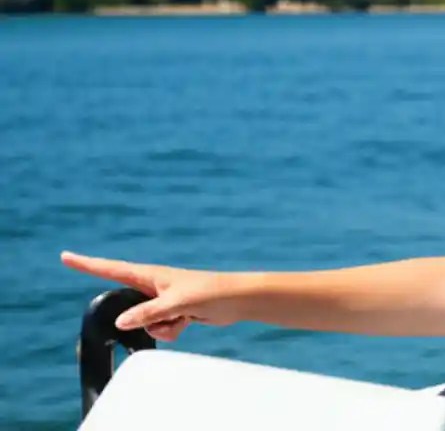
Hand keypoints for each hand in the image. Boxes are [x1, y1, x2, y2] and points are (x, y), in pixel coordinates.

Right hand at [61, 251, 242, 341]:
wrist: (236, 299)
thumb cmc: (208, 292)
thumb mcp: (175, 303)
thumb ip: (148, 313)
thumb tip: (120, 322)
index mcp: (150, 275)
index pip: (111, 268)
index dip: (87, 264)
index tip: (65, 256)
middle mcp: (153, 286)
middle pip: (126, 302)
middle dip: (136, 315)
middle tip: (164, 314)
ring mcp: (162, 300)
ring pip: (143, 322)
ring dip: (159, 326)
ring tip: (182, 315)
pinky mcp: (174, 313)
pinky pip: (159, 329)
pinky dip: (171, 330)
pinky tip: (188, 322)